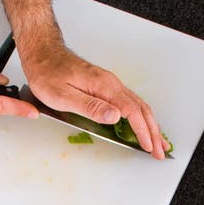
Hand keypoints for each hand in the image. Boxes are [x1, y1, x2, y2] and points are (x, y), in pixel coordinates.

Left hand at [22, 42, 170, 159]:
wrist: (43, 53)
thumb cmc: (48, 74)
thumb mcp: (64, 95)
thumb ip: (91, 107)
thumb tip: (115, 116)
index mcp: (104, 87)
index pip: (132, 112)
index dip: (143, 131)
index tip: (149, 146)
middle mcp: (111, 84)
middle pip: (142, 109)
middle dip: (154, 131)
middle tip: (160, 150)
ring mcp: (110, 85)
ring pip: (139, 106)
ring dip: (151, 125)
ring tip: (158, 141)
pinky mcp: (106, 87)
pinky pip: (131, 103)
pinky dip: (141, 117)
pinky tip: (143, 125)